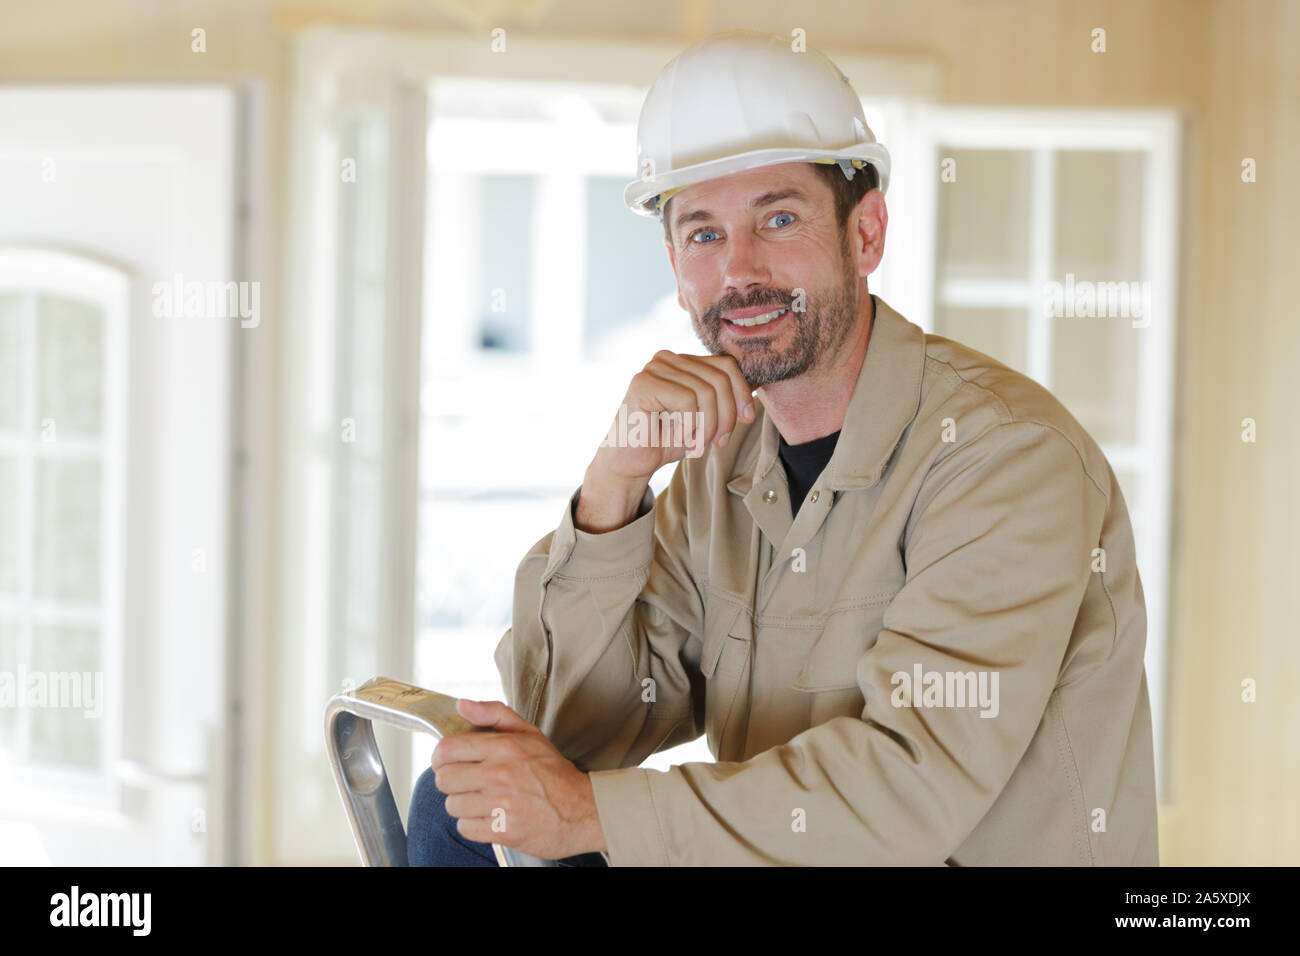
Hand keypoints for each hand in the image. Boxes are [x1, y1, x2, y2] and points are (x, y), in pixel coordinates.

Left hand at [431, 699, 606, 858]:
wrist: (583, 811)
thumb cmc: (554, 773)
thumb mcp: (529, 734)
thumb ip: (493, 714)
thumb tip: (461, 705)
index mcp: (504, 747)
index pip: (448, 749)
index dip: (441, 756)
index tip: (449, 761)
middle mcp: (500, 775)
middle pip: (444, 779)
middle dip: (453, 781)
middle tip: (469, 781)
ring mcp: (501, 805)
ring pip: (452, 805)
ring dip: (464, 804)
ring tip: (484, 800)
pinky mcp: (502, 831)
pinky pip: (465, 827)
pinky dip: (474, 824)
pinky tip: (491, 816)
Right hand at [594, 351, 754, 481]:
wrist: (631, 463)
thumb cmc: (666, 440)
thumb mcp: (705, 418)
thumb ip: (724, 398)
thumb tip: (756, 385)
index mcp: (683, 362)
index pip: (726, 365)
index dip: (742, 393)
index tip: (745, 420)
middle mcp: (667, 358)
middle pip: (719, 378)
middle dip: (726, 416)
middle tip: (719, 442)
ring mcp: (653, 368)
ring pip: (706, 392)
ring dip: (707, 426)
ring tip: (696, 444)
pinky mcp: (643, 383)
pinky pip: (687, 400)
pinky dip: (690, 426)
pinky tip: (679, 438)